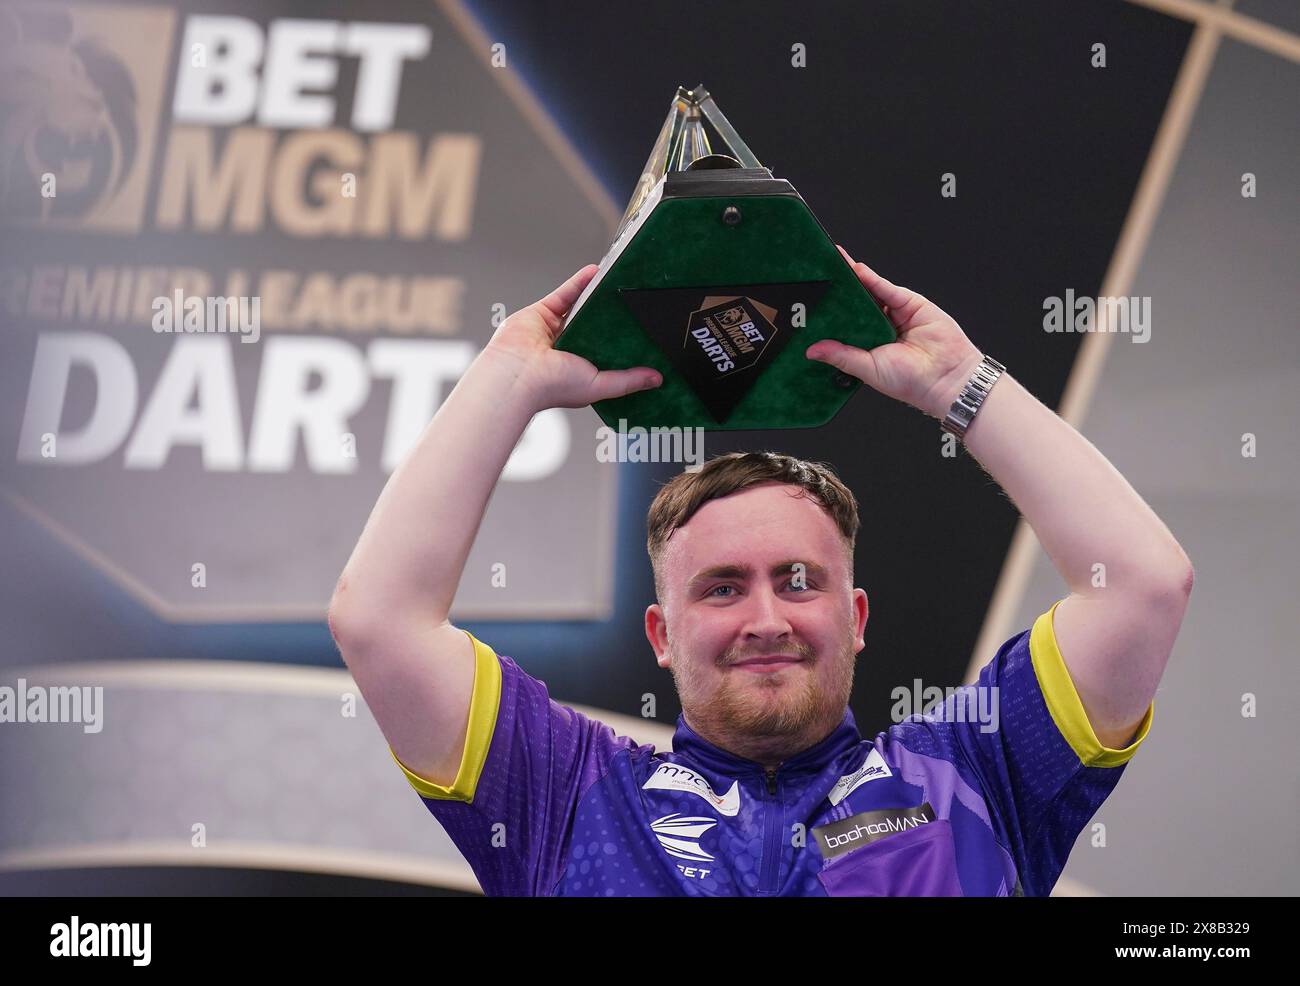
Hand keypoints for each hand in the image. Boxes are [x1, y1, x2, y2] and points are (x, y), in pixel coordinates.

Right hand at [483, 264, 661, 411]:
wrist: (517, 374)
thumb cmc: (551, 386)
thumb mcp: (600, 385)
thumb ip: (627, 381)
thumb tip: (656, 379)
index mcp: (579, 370)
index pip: (605, 354)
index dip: (620, 345)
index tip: (641, 335)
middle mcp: (567, 350)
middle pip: (594, 328)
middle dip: (610, 317)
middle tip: (632, 305)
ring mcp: (554, 330)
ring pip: (580, 308)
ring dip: (597, 296)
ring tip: (618, 284)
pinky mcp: (543, 312)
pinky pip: (565, 294)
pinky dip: (580, 282)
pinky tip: (596, 272)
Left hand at [805, 246, 983, 418]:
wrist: (946, 377)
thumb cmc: (911, 381)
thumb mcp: (868, 368)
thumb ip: (841, 356)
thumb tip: (812, 351)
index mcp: (868, 345)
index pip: (844, 324)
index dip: (828, 314)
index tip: (810, 304)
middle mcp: (880, 328)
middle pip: (855, 305)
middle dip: (838, 292)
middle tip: (818, 277)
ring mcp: (895, 314)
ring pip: (869, 293)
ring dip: (852, 280)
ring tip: (832, 266)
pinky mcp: (910, 303)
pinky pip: (887, 289)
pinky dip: (871, 279)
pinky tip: (856, 271)